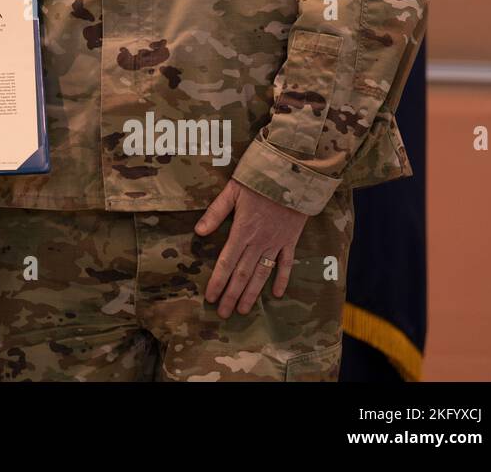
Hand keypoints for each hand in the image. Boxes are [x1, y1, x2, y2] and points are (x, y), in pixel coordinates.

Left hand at [195, 179, 307, 318]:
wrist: (292, 176)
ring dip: (252, 294)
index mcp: (242, 231)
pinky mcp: (290, 241)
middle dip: (231, 295)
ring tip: (243, 310)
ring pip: (262, 274)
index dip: (217, 281)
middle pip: (242, 274)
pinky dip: (282, 279)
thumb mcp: (232, 191)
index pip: (226, 262)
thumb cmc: (258, 180)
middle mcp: (259, 242)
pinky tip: (278, 295)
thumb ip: (215, 212)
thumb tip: (198, 231)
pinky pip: (287, 264)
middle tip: (223, 314)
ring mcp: (276, 243)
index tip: (210, 297)